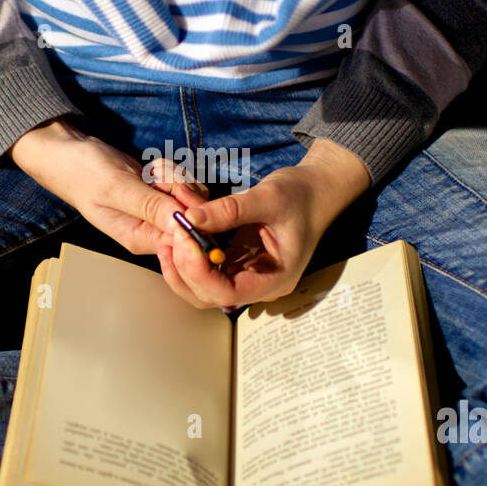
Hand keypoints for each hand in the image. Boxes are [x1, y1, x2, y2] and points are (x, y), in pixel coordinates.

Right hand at [10, 119, 207, 255]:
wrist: (70, 154)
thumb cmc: (84, 173)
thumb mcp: (116, 188)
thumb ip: (151, 207)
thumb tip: (184, 225)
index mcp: (141, 239)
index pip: (185, 241)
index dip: (192, 216)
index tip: (177, 192)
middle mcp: (153, 230)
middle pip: (196, 217)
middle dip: (182, 190)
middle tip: (157, 177)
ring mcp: (158, 212)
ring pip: (192, 196)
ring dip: (175, 177)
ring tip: (150, 172)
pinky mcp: (160, 195)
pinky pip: (183, 183)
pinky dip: (171, 170)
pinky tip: (151, 169)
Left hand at [157, 138, 370, 308]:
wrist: (317, 189)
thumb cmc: (301, 194)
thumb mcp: (268, 196)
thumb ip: (230, 210)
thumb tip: (190, 218)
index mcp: (275, 278)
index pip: (228, 292)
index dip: (199, 271)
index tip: (184, 238)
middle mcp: (260, 284)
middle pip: (209, 296)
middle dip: (185, 268)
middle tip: (174, 233)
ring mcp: (248, 275)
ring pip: (203, 287)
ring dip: (181, 266)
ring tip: (170, 236)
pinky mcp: (238, 262)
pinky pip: (206, 269)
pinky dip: (189, 255)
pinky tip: (179, 233)